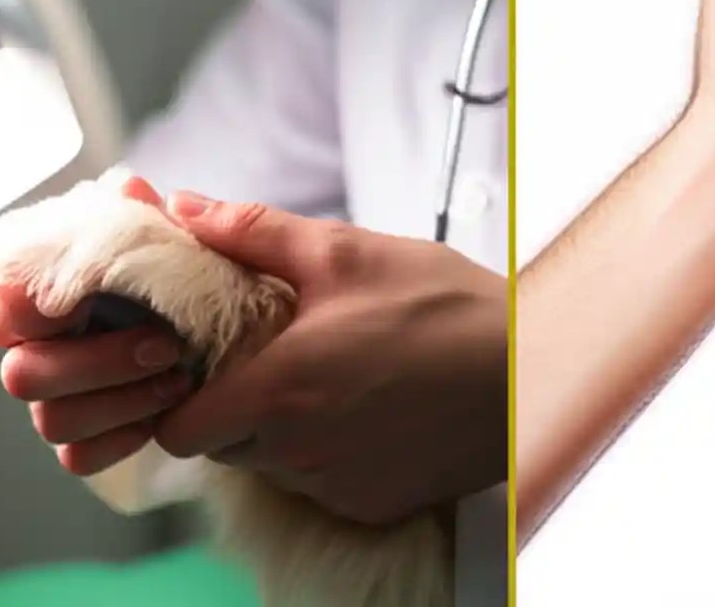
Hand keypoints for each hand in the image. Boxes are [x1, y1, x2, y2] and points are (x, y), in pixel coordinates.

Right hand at [0, 177, 200, 476]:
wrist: (258, 343)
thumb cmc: (213, 285)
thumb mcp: (199, 246)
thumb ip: (157, 220)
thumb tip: (130, 188)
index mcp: (55, 295)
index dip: (17, 307)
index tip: (72, 302)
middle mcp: (46, 350)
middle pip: (20, 375)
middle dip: (95, 362)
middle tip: (164, 343)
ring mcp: (65, 401)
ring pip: (51, 421)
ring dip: (120, 400)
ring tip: (179, 376)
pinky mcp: (94, 442)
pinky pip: (80, 458)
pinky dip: (124, 436)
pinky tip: (165, 413)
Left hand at [151, 192, 507, 524]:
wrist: (533, 368)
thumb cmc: (448, 310)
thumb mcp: (347, 254)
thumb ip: (253, 233)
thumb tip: (186, 210)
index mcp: (280, 390)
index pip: (181, 430)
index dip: (184, 395)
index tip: (208, 365)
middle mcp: (301, 453)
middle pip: (225, 447)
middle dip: (235, 406)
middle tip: (276, 357)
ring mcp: (338, 486)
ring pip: (273, 468)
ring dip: (282, 431)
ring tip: (330, 377)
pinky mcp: (373, 504)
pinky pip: (321, 487)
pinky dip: (328, 456)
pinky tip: (366, 410)